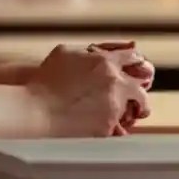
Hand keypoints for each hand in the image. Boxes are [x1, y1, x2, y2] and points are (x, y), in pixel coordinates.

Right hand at [25, 43, 150, 137]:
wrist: (37, 110)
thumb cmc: (44, 81)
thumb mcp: (65, 53)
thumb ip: (88, 52)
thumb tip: (101, 52)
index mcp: (105, 61)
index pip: (133, 57)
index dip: (136, 63)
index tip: (137, 69)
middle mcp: (114, 81)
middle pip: (141, 85)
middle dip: (140, 90)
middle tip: (139, 98)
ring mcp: (113, 105)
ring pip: (138, 106)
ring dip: (135, 109)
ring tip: (135, 114)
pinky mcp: (108, 126)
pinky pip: (122, 126)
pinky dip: (118, 125)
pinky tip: (113, 127)